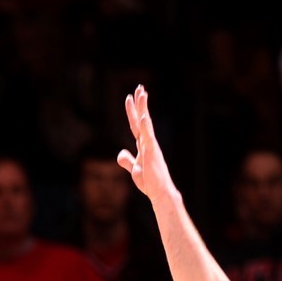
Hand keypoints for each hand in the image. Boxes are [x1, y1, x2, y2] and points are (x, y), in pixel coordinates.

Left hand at [117, 85, 176, 203]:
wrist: (160, 193)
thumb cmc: (150, 182)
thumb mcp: (134, 169)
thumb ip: (127, 160)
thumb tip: (121, 153)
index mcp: (143, 145)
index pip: (136, 124)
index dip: (132, 111)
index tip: (129, 97)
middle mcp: (148, 142)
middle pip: (141, 119)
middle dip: (140, 103)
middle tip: (139, 87)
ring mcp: (151, 146)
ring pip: (145, 123)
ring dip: (143, 108)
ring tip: (142, 93)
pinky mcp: (152, 153)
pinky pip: (148, 137)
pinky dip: (145, 126)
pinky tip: (143, 116)